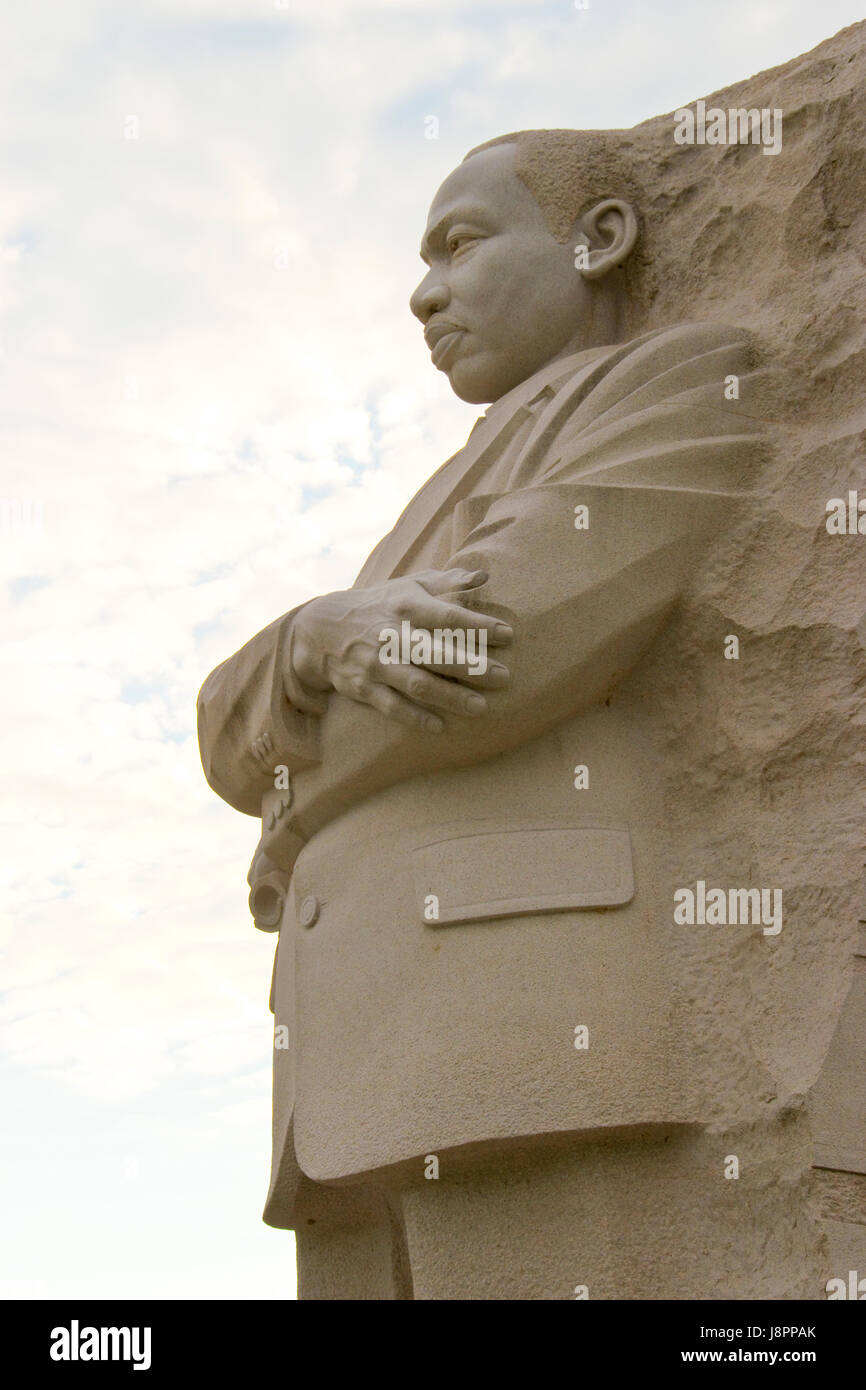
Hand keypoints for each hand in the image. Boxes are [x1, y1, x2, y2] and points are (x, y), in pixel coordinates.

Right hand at [289, 568, 512, 731]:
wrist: (321, 630)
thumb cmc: (379, 606)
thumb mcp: (409, 586)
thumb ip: (448, 582)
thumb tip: (484, 576)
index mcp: (405, 607)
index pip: (447, 616)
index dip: (478, 626)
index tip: (508, 635)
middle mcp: (391, 636)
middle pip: (435, 653)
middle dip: (471, 666)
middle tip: (504, 677)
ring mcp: (376, 664)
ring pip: (416, 683)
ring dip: (450, 696)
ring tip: (481, 707)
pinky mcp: (363, 688)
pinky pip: (391, 706)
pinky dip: (415, 718)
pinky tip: (441, 726)